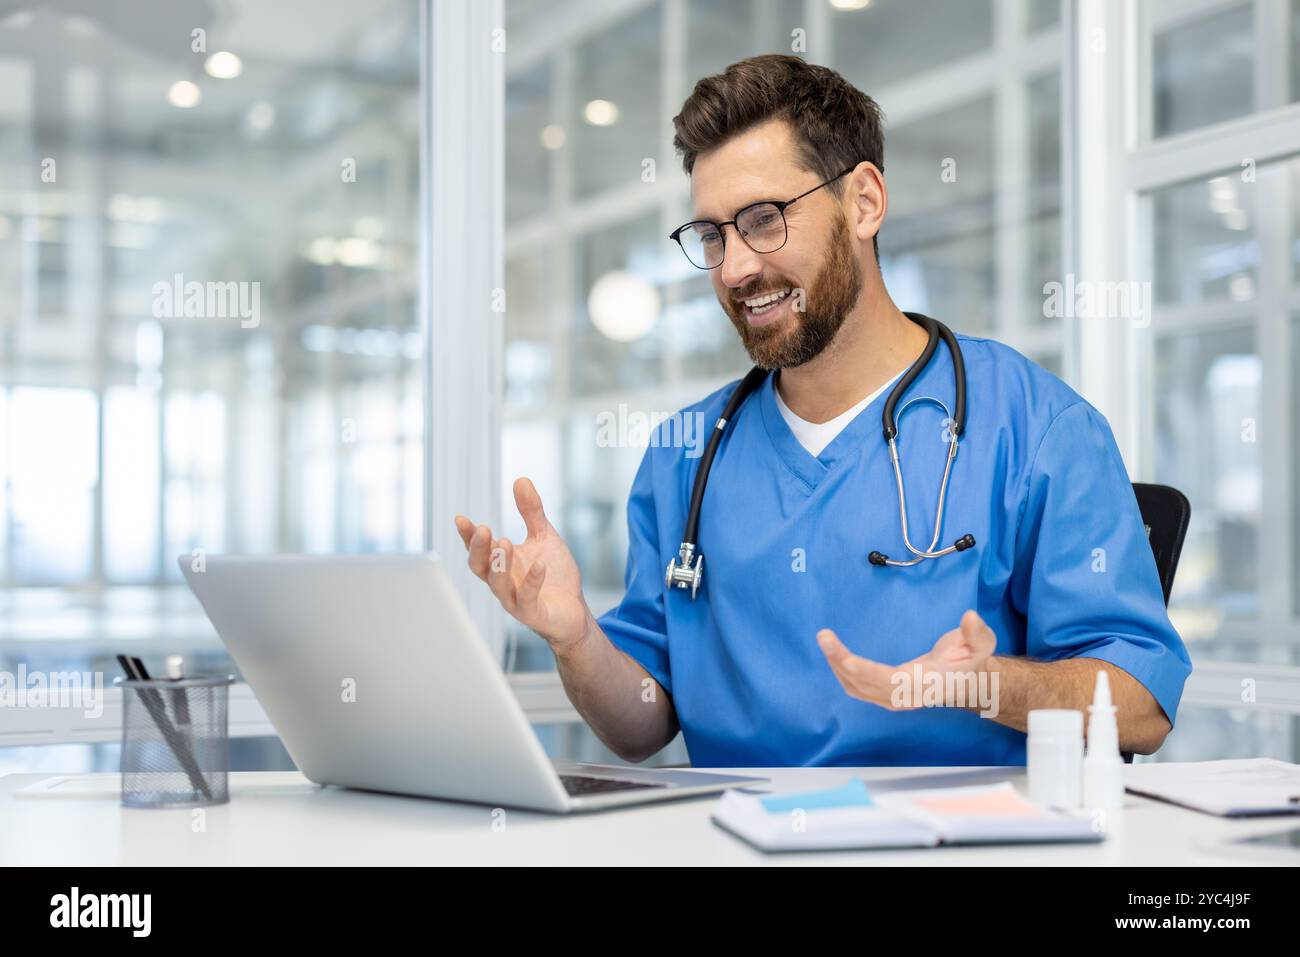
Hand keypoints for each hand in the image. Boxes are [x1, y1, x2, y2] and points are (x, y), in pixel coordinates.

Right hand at [455, 478, 591, 654]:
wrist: (574, 610)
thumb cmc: (555, 575)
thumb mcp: (543, 537)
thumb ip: (531, 512)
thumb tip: (521, 480)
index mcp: (501, 564)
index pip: (478, 549)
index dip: (468, 536)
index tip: (461, 518)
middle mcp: (503, 582)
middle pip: (479, 567)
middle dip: (478, 548)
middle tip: (482, 529)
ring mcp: (515, 600)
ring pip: (498, 585)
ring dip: (499, 565)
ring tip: (504, 543)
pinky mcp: (533, 614)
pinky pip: (527, 600)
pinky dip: (532, 582)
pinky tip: (540, 565)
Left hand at [816, 610, 997, 711]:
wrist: (968, 682)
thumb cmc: (972, 662)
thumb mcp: (982, 645)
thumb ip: (977, 633)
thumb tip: (970, 617)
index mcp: (926, 684)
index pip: (891, 682)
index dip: (867, 672)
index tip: (846, 659)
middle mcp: (905, 696)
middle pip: (866, 684)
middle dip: (841, 661)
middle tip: (824, 636)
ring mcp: (893, 698)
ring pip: (857, 687)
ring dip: (837, 666)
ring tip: (825, 640)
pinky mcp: (885, 693)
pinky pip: (858, 687)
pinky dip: (842, 672)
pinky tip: (834, 655)